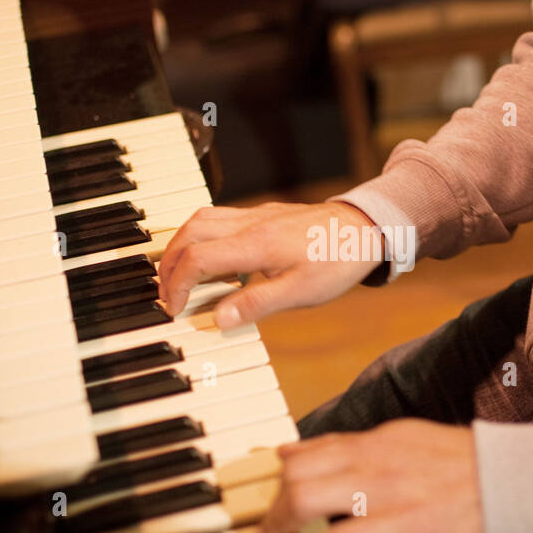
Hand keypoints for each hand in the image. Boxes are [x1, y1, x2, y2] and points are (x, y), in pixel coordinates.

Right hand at [157, 201, 380, 328]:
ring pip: (199, 219)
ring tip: (178, 275)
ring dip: (180, 246)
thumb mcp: (302, 292)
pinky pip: (217, 217)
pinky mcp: (261, 214)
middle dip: (168, 264)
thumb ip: (257, 304)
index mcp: (255, 244)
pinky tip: (208, 257)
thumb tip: (218, 318)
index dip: (177, 286)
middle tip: (166, 293)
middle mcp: (249, 223)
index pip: (197, 259)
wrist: (366, 227)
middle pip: (189, 234)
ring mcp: (254, 215)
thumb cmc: (337, 260)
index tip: (174, 309)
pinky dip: (199, 236)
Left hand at [242, 419, 482, 532]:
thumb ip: (340, 445)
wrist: (509, 481)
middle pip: (303, 499)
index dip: (274, 491)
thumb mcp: (395, 435)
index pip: (302, 464)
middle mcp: (377, 483)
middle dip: (272, 528)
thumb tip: (288, 452)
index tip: (265, 514)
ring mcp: (395, 521)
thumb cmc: (451, 459)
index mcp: (371, 450)